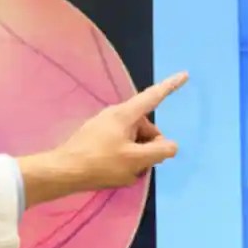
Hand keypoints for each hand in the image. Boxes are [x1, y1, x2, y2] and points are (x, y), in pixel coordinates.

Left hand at [17, 71, 188, 208]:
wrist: (62, 172)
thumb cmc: (100, 163)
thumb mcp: (136, 160)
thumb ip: (160, 151)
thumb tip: (170, 146)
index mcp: (125, 114)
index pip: (153, 97)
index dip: (171, 86)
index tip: (185, 74)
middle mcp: (114, 116)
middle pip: (145, 126)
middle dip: (151, 145)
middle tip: (144, 165)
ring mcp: (103, 127)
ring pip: (133, 138)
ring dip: (138, 155)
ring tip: (128, 172)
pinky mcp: (96, 139)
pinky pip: (120, 144)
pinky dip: (126, 157)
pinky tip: (118, 173)